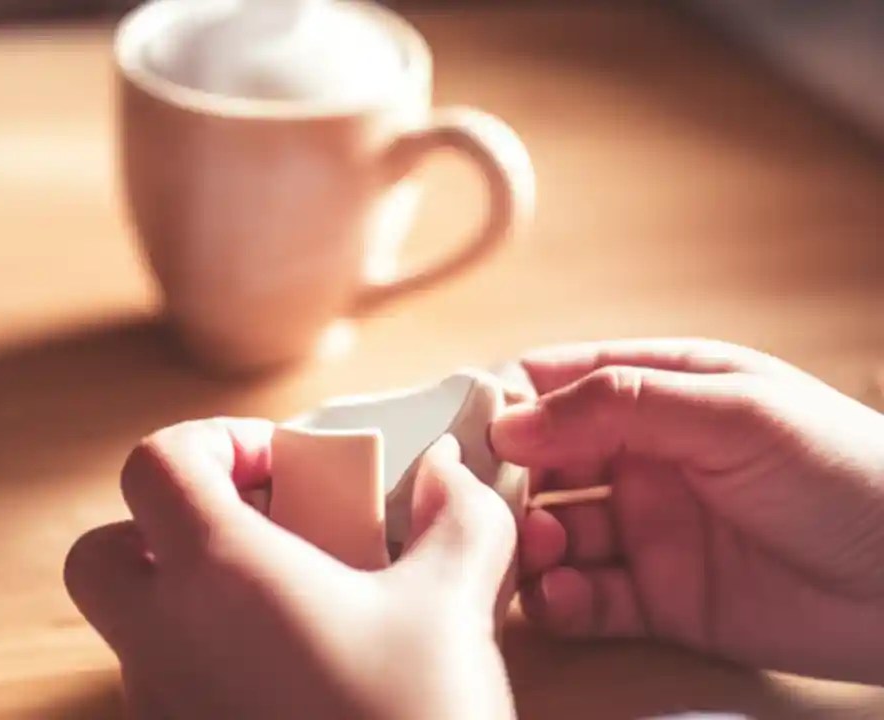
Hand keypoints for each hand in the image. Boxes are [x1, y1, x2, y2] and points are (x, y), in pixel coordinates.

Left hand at [64, 420, 517, 718]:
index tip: (281, 466)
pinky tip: (291, 676)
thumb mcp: (455, 608)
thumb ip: (458, 519)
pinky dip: (207, 662)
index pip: (154, 465)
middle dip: (164, 528)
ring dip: (189, 599)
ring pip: (130, 629)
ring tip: (291, 609)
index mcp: (217, 577)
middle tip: (255, 535)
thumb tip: (450, 476)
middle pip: (101, 552)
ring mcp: (161, 709)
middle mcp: (164, 643)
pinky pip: (164, 689)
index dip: (213, 443)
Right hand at [491, 339, 883, 683]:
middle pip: (540, 461)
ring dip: (526, 543)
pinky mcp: (660, 600)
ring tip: (535, 552)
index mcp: (662, 391)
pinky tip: (564, 596)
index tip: (464, 426)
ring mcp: (648, 529)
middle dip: (503, 481)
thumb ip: (618, 405)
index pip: (557, 382)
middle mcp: (644, 457)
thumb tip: (511, 416)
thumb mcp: (733, 412)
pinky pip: (585, 599)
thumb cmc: (849, 471)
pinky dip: (559, 600)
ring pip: (552, 533)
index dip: (505, 400)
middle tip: (478, 503)